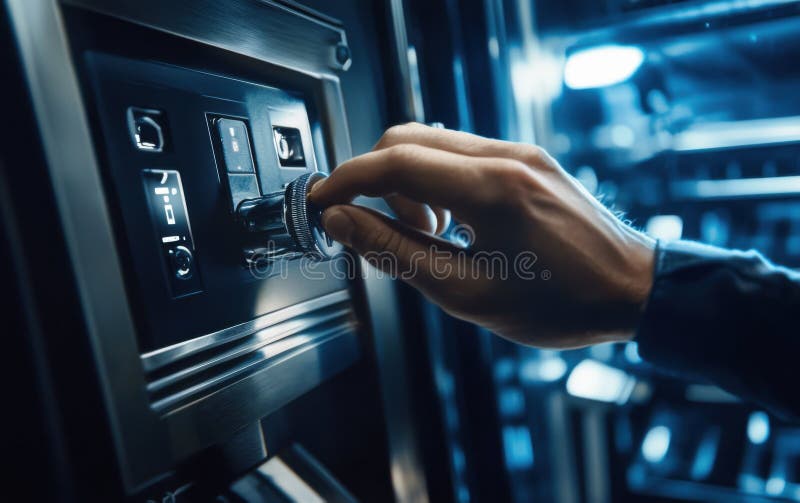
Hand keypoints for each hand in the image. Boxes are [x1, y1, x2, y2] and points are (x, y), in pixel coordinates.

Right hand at [309, 123, 654, 347]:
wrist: (631, 288)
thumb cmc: (561, 302)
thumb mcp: (466, 292)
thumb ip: (397, 252)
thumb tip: (345, 223)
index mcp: (490, 190)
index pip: (392, 163)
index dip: (345, 181)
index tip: (322, 202)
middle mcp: (505, 156)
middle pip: (406, 139)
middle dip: (373, 179)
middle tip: (371, 225)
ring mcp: (520, 152)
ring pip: (433, 142)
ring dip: (407, 179)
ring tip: (424, 231)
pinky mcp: (528, 159)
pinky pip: (463, 151)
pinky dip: (437, 178)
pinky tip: (451, 219)